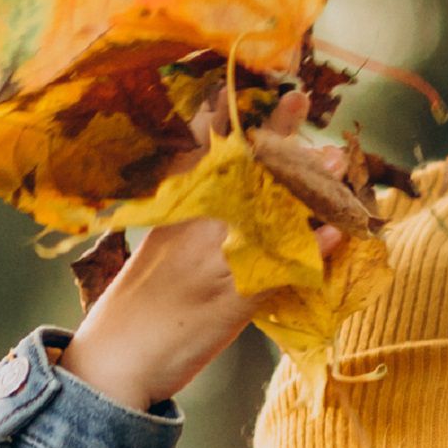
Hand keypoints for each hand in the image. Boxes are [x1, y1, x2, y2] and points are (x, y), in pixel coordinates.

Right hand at [58, 89, 360, 413]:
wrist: (113, 362)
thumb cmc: (141, 307)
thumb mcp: (164, 248)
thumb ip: (193, 219)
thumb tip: (231, 195)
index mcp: (174, 213)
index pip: (205, 155)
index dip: (231, 115)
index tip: (256, 85)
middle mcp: (192, 228)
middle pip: (240, 175)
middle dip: (275, 139)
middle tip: (300, 99)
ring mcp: (211, 263)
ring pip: (264, 216)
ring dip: (303, 189)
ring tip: (334, 161)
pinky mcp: (228, 303)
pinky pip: (274, 271)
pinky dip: (305, 253)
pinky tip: (333, 235)